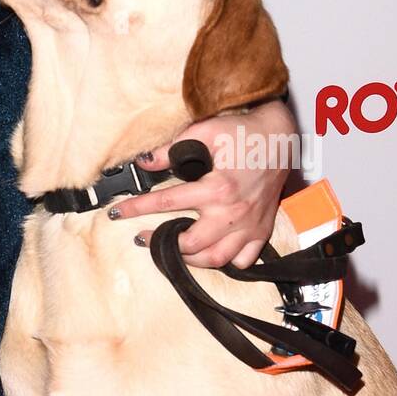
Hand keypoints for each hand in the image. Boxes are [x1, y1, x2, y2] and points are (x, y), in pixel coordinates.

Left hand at [108, 99, 297, 269]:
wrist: (279, 137)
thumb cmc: (242, 133)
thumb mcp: (204, 133)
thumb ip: (171, 149)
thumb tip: (144, 162)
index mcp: (216, 188)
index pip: (166, 203)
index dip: (136, 208)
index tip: (117, 213)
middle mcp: (233, 212)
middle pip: (190, 243)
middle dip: (161, 242)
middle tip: (143, 237)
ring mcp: (249, 225)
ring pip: (215, 258)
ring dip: (190, 259)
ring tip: (173, 249)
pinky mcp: (261, 230)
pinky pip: (243, 260)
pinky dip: (226, 262)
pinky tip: (210, 253)